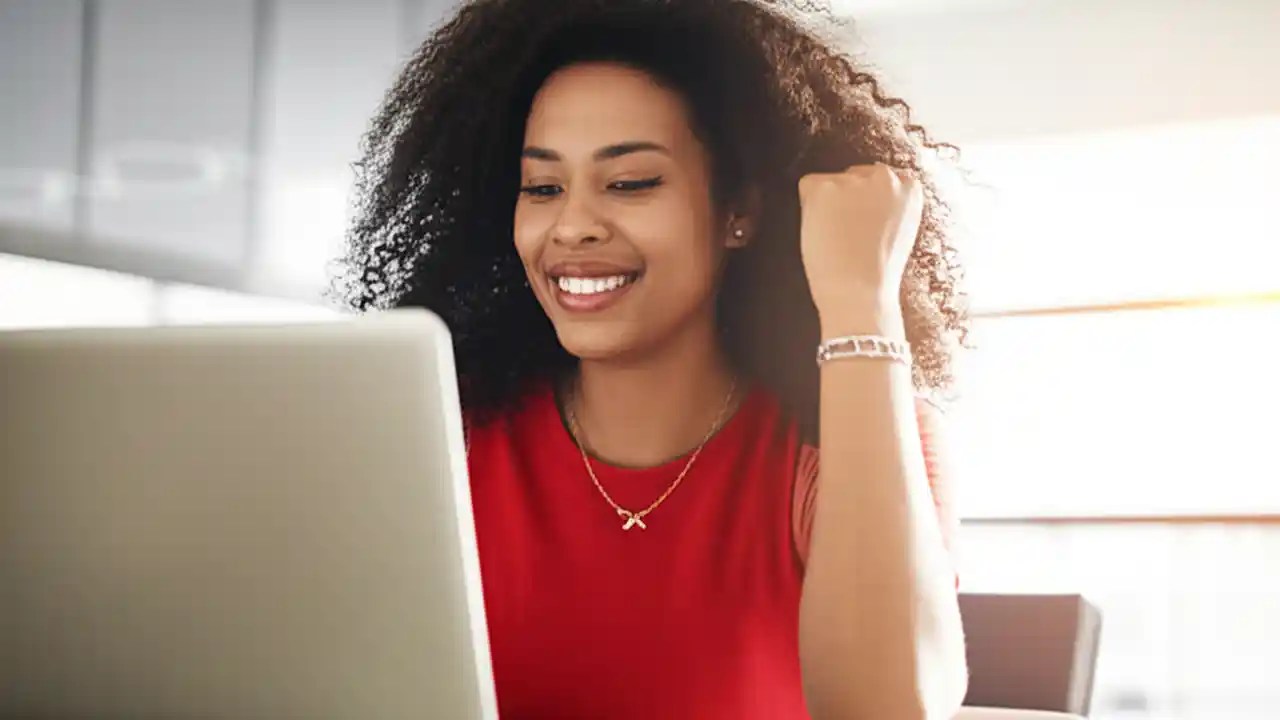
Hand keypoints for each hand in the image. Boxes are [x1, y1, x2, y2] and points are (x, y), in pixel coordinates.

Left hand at [798, 163, 922, 331]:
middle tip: (848, 234)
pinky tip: (821, 232)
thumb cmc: (876, 274)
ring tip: (836, 238)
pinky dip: (807, 208)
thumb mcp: (899, 231)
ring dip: (827, 204)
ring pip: (830, 183)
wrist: (860, 293)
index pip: (881, 178)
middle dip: (847, 198)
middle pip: (855, 176)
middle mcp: (885, 177)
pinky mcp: (825, 188)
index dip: (867, 202)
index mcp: (910, 188)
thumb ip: (888, 207)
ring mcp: (855, 180)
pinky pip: (807, 186)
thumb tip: (863, 196)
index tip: (864, 223)